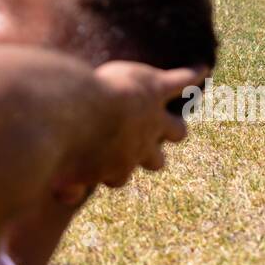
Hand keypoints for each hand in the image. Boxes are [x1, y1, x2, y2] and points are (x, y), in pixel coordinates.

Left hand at [51, 63, 206, 202]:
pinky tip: (202, 69)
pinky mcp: (156, 88)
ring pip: (176, 130)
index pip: (119, 178)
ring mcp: (152, 117)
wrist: (80, 112)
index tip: (93, 169)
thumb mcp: (62, 173)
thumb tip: (66, 196)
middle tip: (147, 153)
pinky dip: (192, 76)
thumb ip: (66, 185)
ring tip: (178, 127)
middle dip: (152, 158)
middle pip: (157, 161)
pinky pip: (181, 82)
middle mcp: (141, 147)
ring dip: (175, 129)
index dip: (109, 173)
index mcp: (118, 167)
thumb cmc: (66, 144)